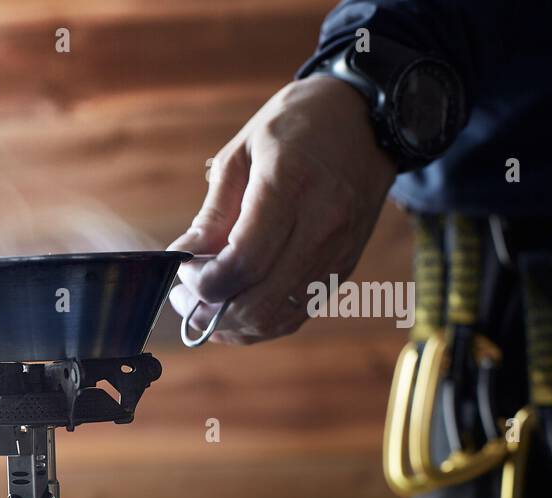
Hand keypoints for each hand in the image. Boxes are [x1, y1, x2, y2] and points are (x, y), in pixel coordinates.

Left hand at [168, 75, 397, 344]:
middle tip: (183, 296)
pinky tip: (234, 308)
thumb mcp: (241, 153)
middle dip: (208, 311)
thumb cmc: (297, 126)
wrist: (370, 119)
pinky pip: (295, 315)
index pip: (241, 263)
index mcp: (289, 188)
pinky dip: (258, 323)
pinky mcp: (342, 268)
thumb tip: (184, 256)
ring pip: (275, 319)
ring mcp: (335, 254)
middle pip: (257, 303)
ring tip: (204, 304)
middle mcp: (320, 228)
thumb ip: (213, 212)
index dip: (201, 281)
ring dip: (231, 325)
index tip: (182, 269)